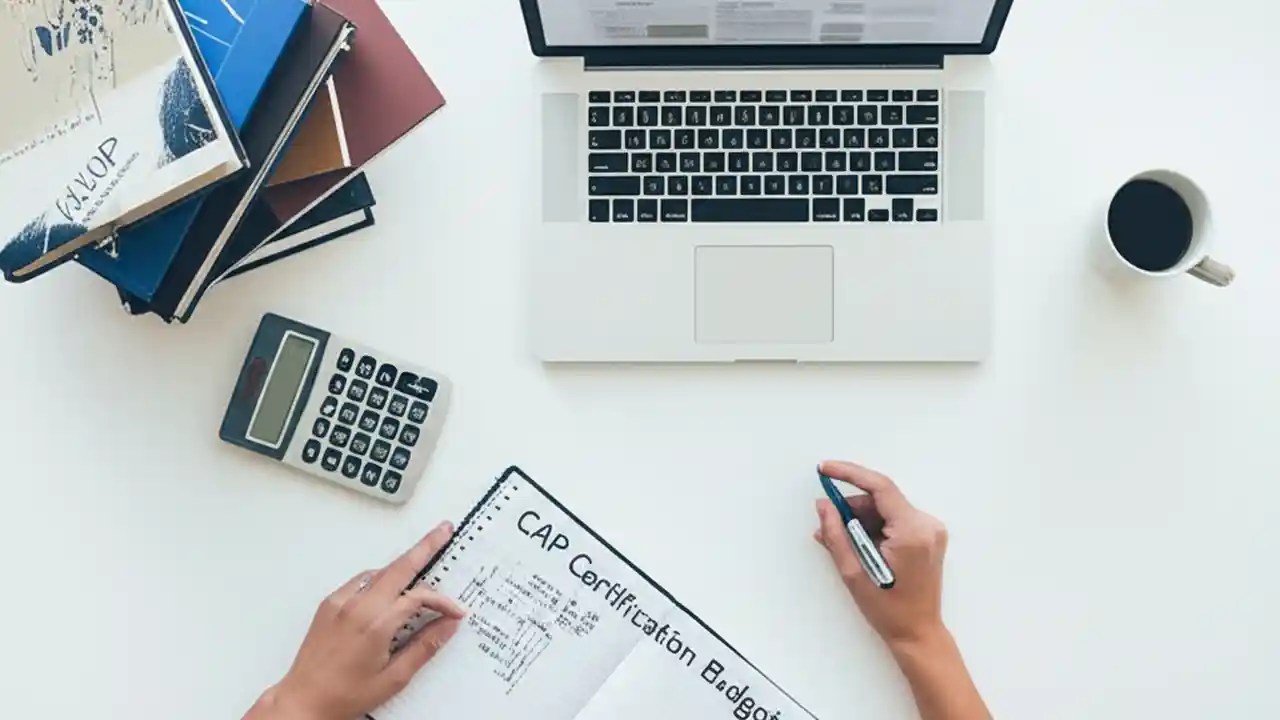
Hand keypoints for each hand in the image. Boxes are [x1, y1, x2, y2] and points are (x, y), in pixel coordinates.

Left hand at [247, 522, 467, 719]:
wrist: (303, 701)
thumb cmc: (345, 695)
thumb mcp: (393, 678)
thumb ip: (424, 647)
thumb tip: (448, 626)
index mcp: (376, 625)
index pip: (418, 597)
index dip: (441, 601)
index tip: (455, 612)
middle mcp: (357, 606)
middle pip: (399, 567)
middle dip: (425, 546)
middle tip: (443, 530)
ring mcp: (340, 602)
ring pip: (379, 572)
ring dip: (401, 567)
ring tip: (421, 564)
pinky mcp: (329, 604)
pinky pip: (360, 581)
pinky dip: (379, 579)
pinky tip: (388, 591)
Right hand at [813, 460, 947, 647]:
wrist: (918, 633)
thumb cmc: (888, 610)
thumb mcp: (854, 573)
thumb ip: (836, 535)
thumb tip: (824, 505)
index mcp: (912, 532)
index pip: (880, 488)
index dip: (850, 473)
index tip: (825, 469)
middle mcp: (927, 525)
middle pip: (881, 500)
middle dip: (851, 507)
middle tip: (827, 524)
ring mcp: (931, 530)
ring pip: (886, 509)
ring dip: (861, 520)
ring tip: (841, 543)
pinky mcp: (929, 536)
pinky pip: (895, 520)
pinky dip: (874, 527)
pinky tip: (859, 545)